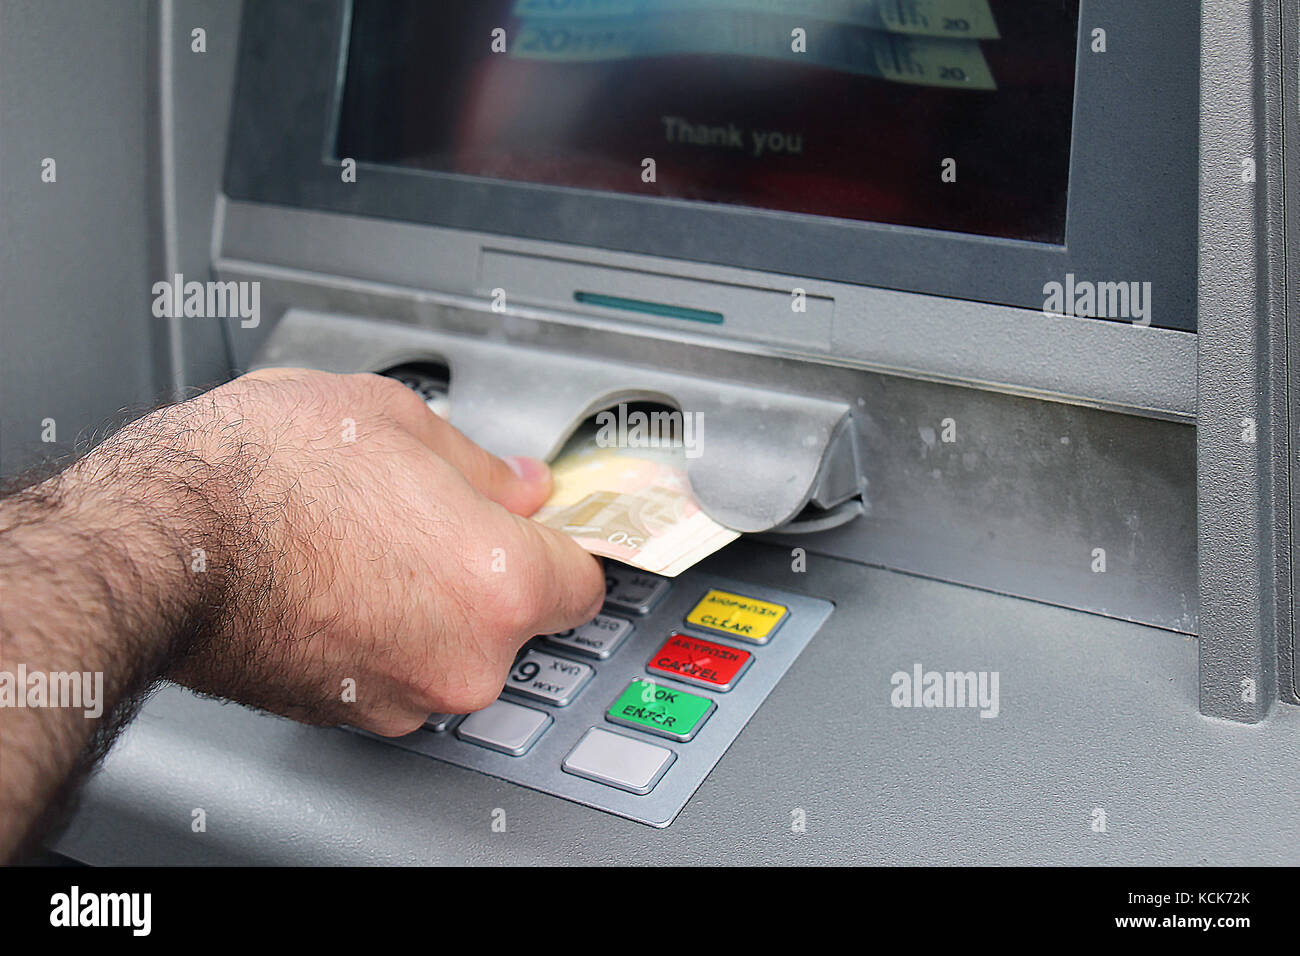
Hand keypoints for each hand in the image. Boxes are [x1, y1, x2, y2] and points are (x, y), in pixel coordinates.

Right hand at [75, 368, 605, 735]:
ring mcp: (404, 696)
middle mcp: (463, 657)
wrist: (154, 541)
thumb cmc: (259, 475)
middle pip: (521, 617)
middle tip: (437, 519)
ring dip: (434, 606)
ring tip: (372, 545)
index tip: (550, 529)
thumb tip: (519, 485)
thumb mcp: (396, 419)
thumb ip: (483, 465)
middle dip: (491, 571)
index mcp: (498, 582)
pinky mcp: (352, 716)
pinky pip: (400, 669)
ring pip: (456, 646)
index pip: (585, 579)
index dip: (564, 543)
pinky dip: (386, 637)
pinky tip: (340, 583)